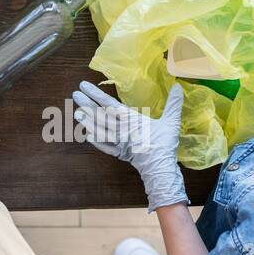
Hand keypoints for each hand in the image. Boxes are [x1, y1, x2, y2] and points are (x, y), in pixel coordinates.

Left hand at [72, 81, 187, 212]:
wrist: (160, 168)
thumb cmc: (164, 144)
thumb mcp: (171, 122)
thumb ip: (173, 104)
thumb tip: (180, 86)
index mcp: (131, 120)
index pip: (109, 104)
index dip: (95, 94)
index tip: (83, 85)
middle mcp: (120, 129)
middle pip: (100, 115)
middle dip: (87, 104)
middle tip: (74, 95)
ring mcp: (117, 142)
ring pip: (99, 129)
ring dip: (87, 121)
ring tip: (76, 112)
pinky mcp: (118, 153)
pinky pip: (103, 146)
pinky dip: (95, 140)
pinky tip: (87, 134)